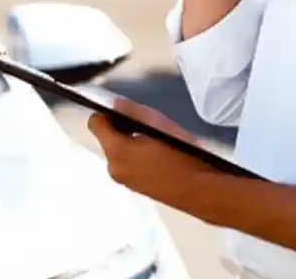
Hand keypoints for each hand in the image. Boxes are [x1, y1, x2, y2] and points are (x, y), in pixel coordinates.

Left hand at [87, 98, 213, 207]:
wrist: (201, 191)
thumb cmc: (182, 154)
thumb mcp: (159, 125)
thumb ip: (133, 111)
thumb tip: (115, 105)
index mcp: (116, 151)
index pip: (95, 124)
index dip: (106, 114)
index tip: (125, 113)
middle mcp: (113, 168)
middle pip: (107, 139)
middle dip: (121, 130)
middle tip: (147, 128)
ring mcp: (123, 181)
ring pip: (118, 153)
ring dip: (130, 144)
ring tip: (156, 143)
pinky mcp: (135, 189)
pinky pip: (128, 165)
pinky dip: (136, 158)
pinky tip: (159, 158)